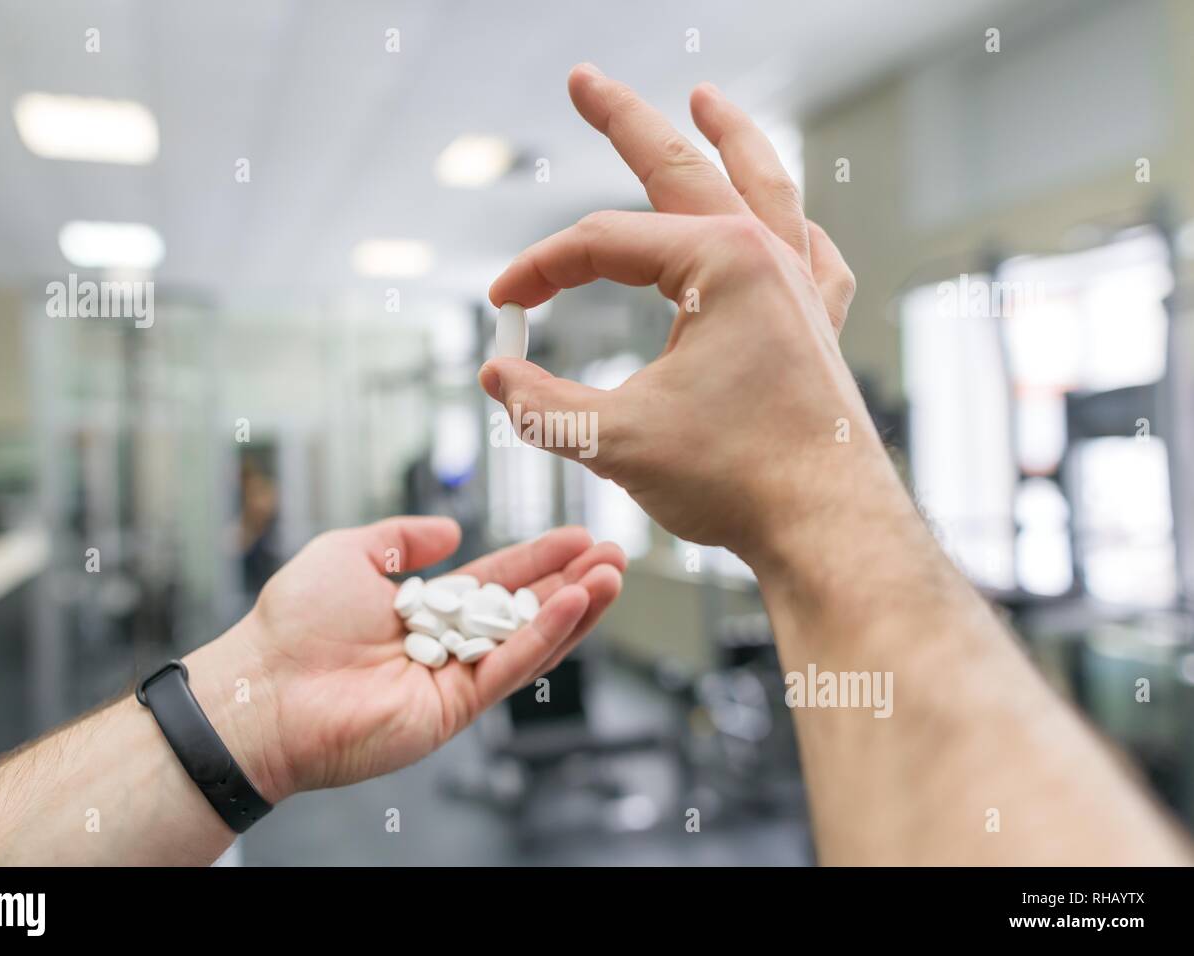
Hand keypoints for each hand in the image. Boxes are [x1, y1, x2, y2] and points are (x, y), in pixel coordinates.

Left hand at [187, 517, 624, 801]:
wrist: (263, 687)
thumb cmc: (292, 623)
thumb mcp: (348, 552)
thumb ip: (401, 536)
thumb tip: (449, 531)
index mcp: (424, 609)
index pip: (495, 581)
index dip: (538, 559)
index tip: (578, 537)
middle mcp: (445, 644)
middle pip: (524, 611)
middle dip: (572, 582)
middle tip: (614, 555)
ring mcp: (453, 679)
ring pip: (528, 641)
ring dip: (574, 608)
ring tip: (612, 576)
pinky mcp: (454, 709)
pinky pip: (509, 667)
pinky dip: (546, 635)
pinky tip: (575, 603)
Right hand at [478, 65, 894, 563]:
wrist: (827, 527)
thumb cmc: (736, 479)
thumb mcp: (614, 440)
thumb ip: (542, 402)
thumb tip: (497, 376)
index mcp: (720, 261)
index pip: (601, 244)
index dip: (539, 270)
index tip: (502, 305)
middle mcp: (767, 256)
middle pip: (681, 168)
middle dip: (625, 120)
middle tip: (585, 79)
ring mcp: (800, 287)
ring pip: (762, 187)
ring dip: (729, 139)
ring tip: (705, 98)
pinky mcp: (816, 327)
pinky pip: (809, 255)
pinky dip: (792, 229)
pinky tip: (785, 220)